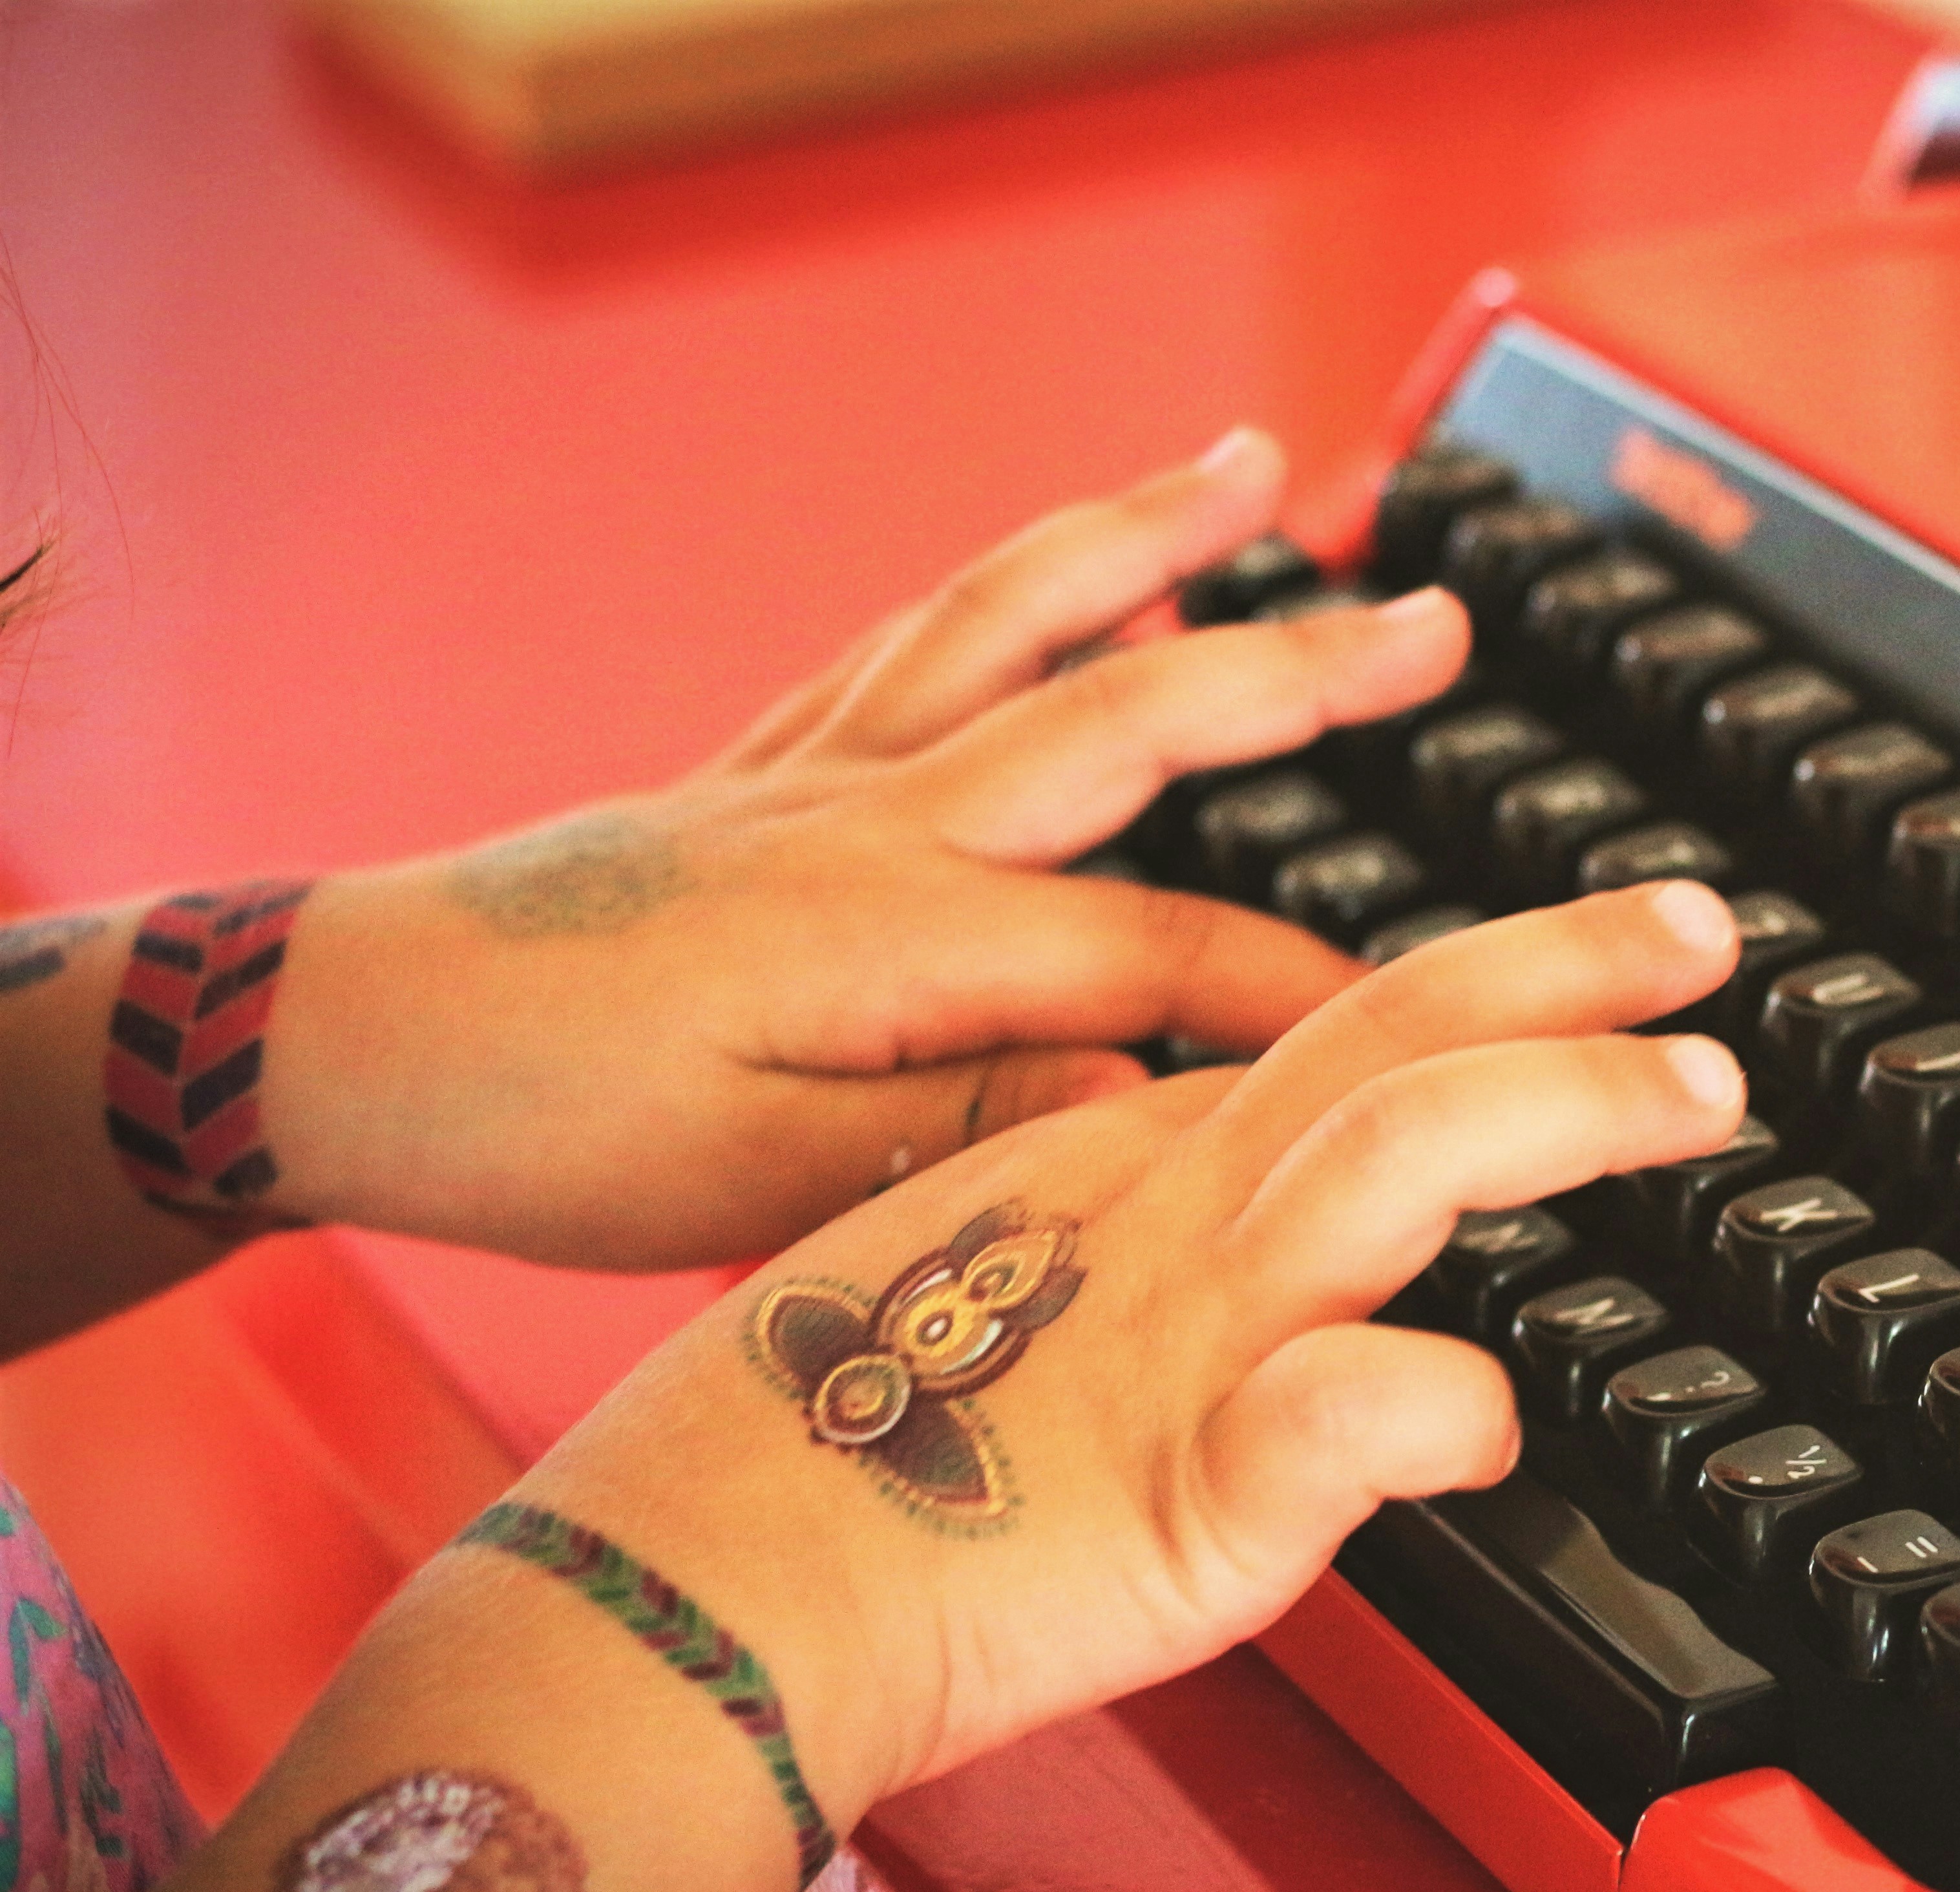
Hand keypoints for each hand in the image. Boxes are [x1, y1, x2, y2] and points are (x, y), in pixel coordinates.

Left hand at [257, 428, 1462, 1269]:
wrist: (356, 1038)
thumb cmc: (547, 1126)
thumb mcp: (755, 1181)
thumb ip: (958, 1126)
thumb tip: (1137, 1093)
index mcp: (894, 930)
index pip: (1156, 957)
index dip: (1295, 1004)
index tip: (1412, 1038)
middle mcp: (876, 813)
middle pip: (1123, 707)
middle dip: (1296, 667)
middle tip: (1432, 621)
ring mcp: (822, 765)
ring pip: (1012, 616)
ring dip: (1147, 535)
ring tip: (1255, 470)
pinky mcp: (770, 759)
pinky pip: (916, 634)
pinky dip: (1015, 582)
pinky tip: (1079, 559)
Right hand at [523, 881, 1747, 1807]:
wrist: (702, 1584)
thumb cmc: (828, 1462)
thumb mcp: (1003, 1305)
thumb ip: (1150, 1279)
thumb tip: (1286, 1309)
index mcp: (1122, 1173)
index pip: (1336, 1039)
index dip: (1481, 985)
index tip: (1596, 963)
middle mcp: (1167, 1222)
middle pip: (1386, 1042)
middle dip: (1561, 970)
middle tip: (1699, 933)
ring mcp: (1181, 1338)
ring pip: (1394, 1158)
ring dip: (1561, 1105)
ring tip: (1700, 1085)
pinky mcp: (1184, 1485)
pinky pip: (1348, 1415)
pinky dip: (1436, 1403)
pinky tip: (1494, 1420)